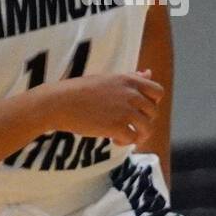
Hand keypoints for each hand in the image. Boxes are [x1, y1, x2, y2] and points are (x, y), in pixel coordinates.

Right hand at [40, 69, 162, 146]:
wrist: (58, 103)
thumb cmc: (79, 90)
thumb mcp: (107, 78)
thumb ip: (130, 77)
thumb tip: (148, 73)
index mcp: (129, 80)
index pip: (157, 92)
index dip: (152, 103)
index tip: (138, 109)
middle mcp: (130, 95)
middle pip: (153, 112)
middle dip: (144, 121)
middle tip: (128, 125)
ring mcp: (124, 111)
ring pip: (147, 127)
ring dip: (139, 135)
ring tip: (125, 136)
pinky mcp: (116, 127)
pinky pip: (132, 138)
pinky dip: (125, 142)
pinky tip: (114, 140)